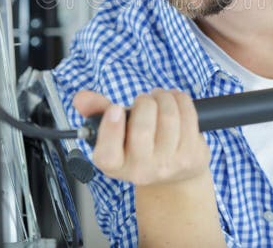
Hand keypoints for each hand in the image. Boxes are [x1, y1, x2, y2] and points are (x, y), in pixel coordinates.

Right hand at [73, 88, 210, 185]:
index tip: (116, 109)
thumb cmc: (139, 147)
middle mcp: (141, 170)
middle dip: (145, 102)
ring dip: (164, 97)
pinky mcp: (191, 157)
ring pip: (168, 117)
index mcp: (114, 164)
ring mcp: (168, 166)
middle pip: (142, 128)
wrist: (174, 175)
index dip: (111, 128)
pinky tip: (176, 101)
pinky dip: (181, 100)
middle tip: (145, 100)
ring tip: (161, 97)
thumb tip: (80, 98)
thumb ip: (96, 112)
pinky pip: (188, 117)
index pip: (108, 153)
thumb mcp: (114, 133)